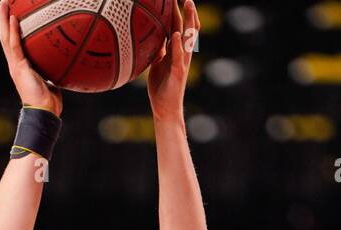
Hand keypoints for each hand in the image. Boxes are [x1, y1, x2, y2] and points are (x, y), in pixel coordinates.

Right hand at [0, 0, 61, 115]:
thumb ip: (55, 67)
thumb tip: (68, 59)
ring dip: (3, 18)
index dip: (11, 27)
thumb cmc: (50, 100)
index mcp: (21, 65)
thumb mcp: (53, 78)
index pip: (14, 42)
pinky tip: (12, 17)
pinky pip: (14, 45)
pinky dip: (13, 31)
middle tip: (4, 0)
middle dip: (4, 17)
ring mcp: (15, 65)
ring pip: (5, 37)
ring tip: (4, 2)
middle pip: (6, 35)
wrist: (44, 112)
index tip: (12, 12)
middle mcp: (15, 63)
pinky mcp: (18, 67)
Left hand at [147, 0, 198, 119]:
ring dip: (188, 20)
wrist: (165, 109)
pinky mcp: (178, 73)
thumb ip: (158, 49)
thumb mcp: (157, 63)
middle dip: (187, 8)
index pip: (179, 25)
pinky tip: (175, 35)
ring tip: (188, 4)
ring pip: (188, 37)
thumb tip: (152, 36)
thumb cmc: (161, 86)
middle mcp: (182, 53)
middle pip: (187, 26)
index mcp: (176, 50)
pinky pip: (178, 57)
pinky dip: (177, 45)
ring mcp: (182, 62)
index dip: (177, 9)